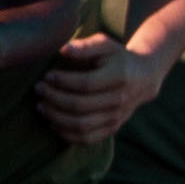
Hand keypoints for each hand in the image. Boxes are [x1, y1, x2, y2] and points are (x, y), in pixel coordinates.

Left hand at [32, 30, 153, 144]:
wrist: (145, 77)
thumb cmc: (119, 58)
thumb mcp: (106, 45)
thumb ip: (85, 46)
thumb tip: (62, 50)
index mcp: (119, 76)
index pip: (85, 84)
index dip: (63, 81)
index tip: (47, 76)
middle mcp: (119, 100)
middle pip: (80, 106)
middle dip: (54, 98)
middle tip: (39, 90)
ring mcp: (117, 117)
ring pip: (81, 125)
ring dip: (56, 117)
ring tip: (41, 106)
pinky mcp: (112, 128)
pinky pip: (87, 138)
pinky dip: (67, 134)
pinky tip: (53, 124)